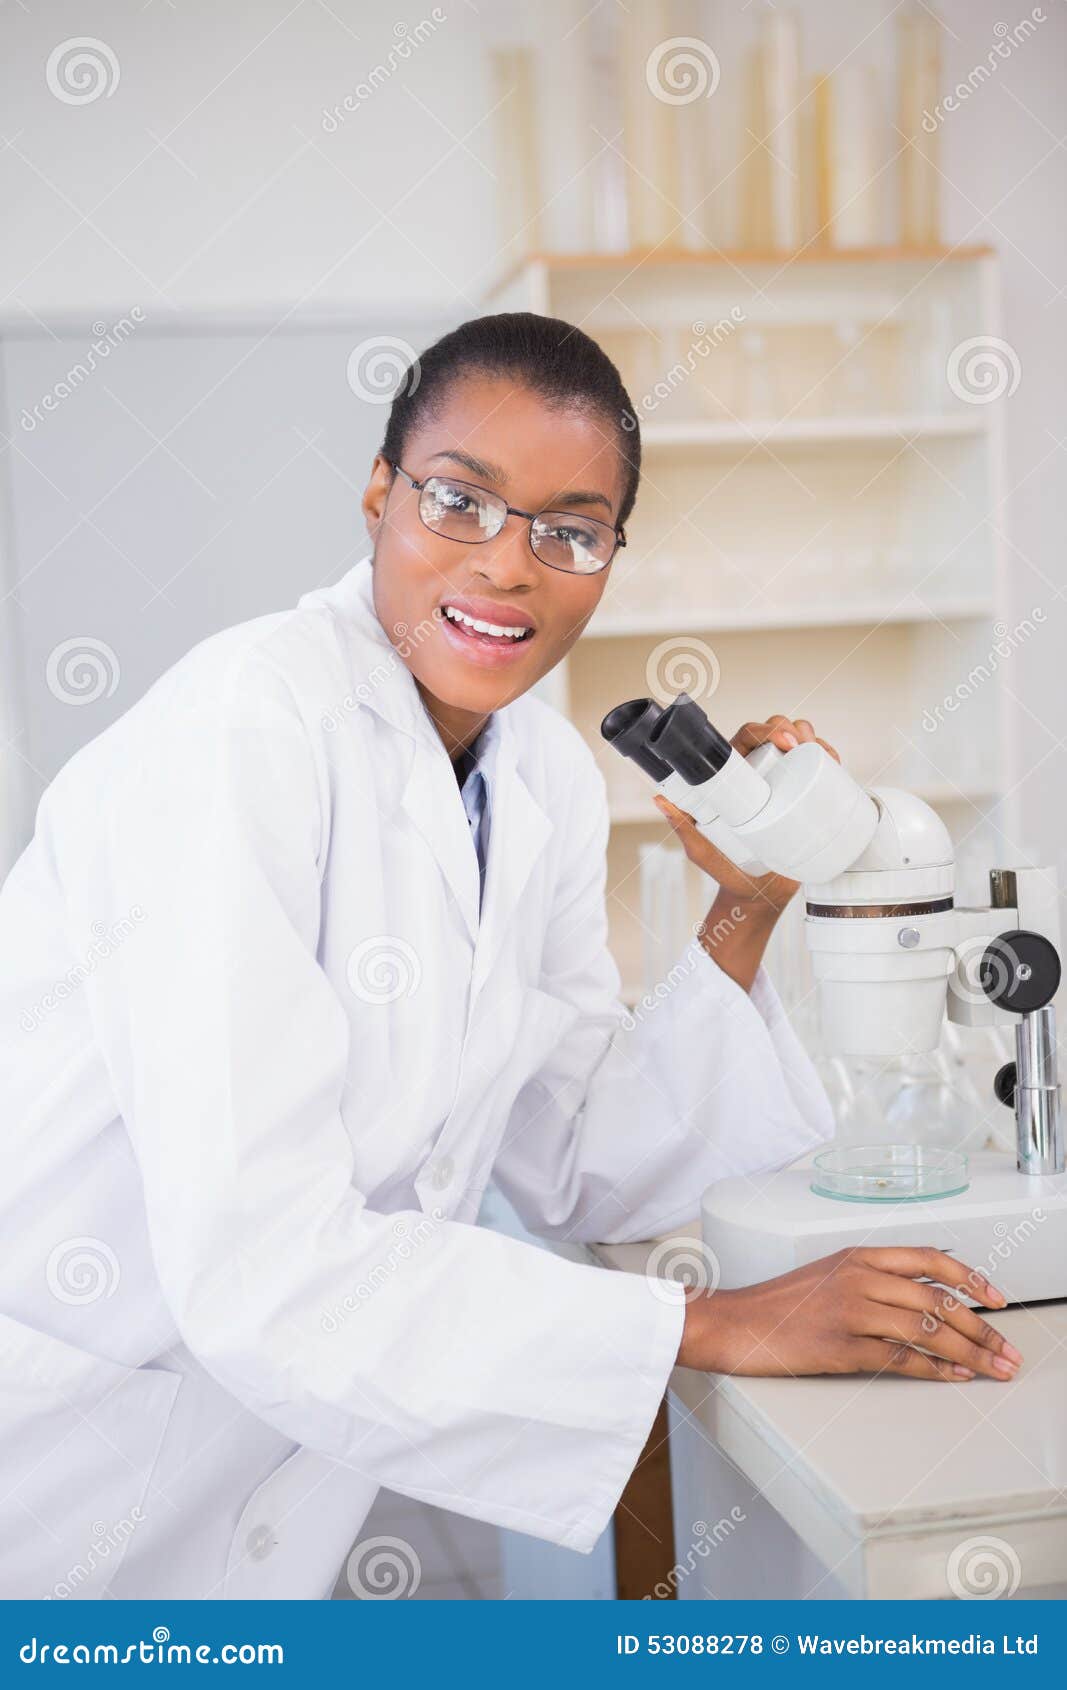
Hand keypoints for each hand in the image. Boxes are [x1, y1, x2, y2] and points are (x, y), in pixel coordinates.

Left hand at [654, 714, 839, 911]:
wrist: (758, 897)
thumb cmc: (726, 870)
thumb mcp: (701, 849)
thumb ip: (682, 826)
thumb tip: (660, 799)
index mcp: (733, 776)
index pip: (746, 738)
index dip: (763, 730)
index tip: (781, 742)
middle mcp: (760, 773)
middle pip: (776, 733)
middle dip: (791, 728)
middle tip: (800, 746)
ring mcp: (785, 783)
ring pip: (802, 744)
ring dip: (813, 738)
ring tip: (822, 753)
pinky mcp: (807, 797)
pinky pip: (820, 770)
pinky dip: (830, 758)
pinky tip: (834, 762)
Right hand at [677, 1247, 1021, 1382]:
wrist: (733, 1323)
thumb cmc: (777, 1304)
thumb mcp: (828, 1275)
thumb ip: (872, 1280)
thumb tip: (923, 1299)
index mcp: (858, 1255)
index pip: (930, 1260)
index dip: (971, 1279)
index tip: (997, 1299)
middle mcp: (858, 1278)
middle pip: (938, 1298)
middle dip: (982, 1327)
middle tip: (1007, 1348)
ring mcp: (851, 1312)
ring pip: (928, 1330)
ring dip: (970, 1353)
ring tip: (993, 1368)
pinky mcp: (842, 1347)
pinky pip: (902, 1358)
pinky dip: (936, 1370)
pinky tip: (954, 1377)